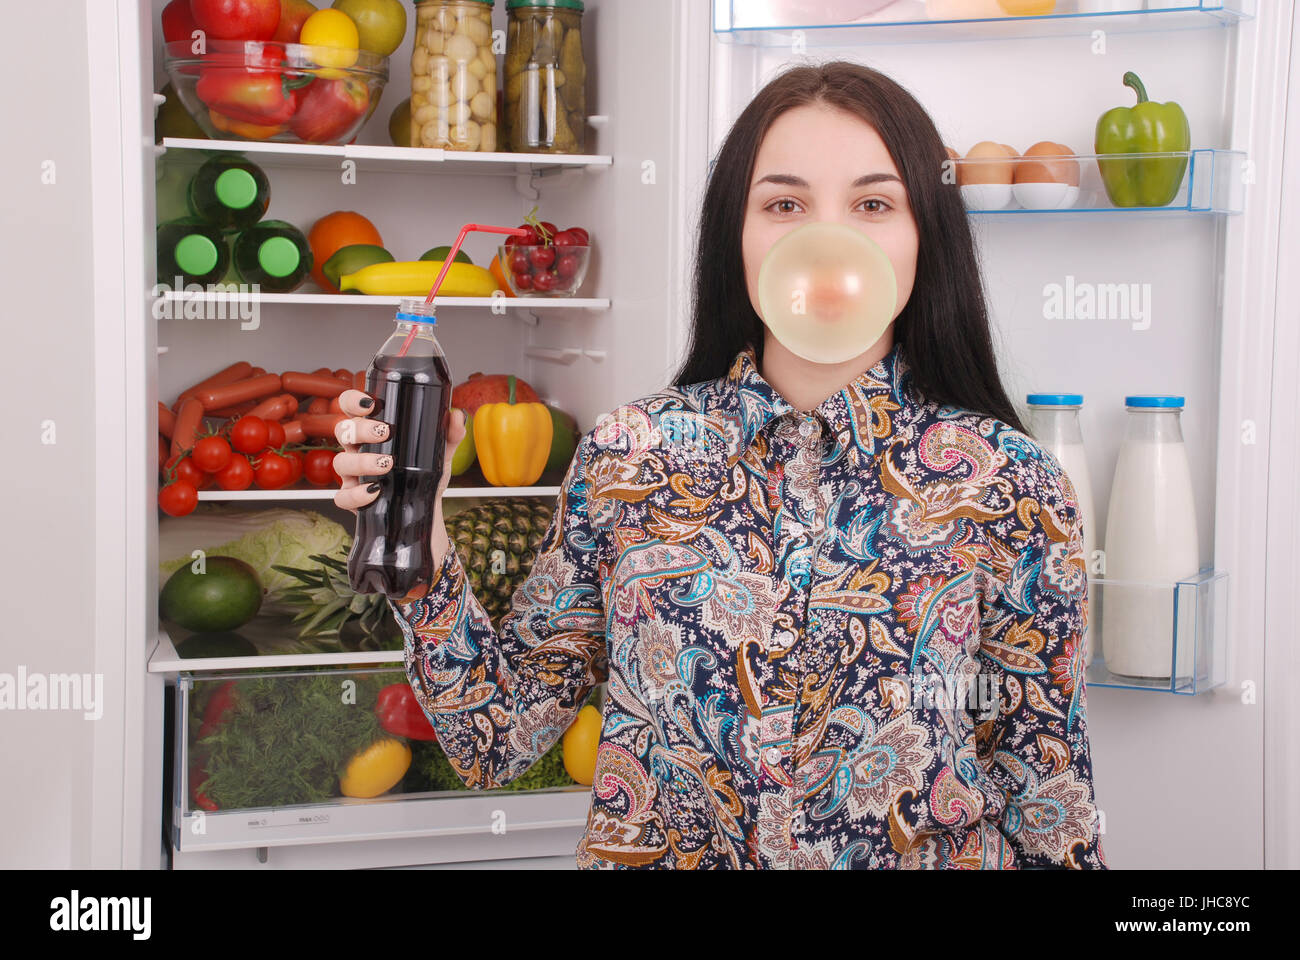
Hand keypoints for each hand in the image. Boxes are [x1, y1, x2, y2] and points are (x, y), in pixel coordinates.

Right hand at [332, 389, 467, 568]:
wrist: (423, 508)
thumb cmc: (423, 475)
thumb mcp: (439, 453)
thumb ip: (450, 434)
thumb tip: (458, 415)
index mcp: (372, 432)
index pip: (352, 409)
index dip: (352, 401)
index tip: (370, 403)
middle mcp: (357, 449)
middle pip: (343, 431)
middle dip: (361, 429)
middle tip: (384, 432)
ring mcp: (352, 475)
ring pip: (341, 462)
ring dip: (362, 461)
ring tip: (386, 463)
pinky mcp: (352, 498)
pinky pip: (342, 496)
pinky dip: (356, 494)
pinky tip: (375, 491)